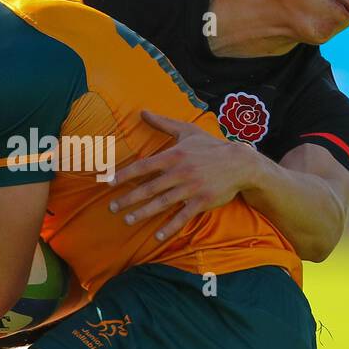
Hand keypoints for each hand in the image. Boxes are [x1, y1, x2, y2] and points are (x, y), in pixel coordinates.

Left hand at [108, 110, 258, 241]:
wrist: (240, 163)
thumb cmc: (211, 146)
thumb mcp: (187, 131)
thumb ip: (163, 123)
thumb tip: (141, 111)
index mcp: (174, 155)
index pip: (143, 167)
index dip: (124, 175)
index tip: (108, 183)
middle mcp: (180, 173)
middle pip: (149, 188)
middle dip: (128, 199)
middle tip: (112, 208)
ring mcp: (191, 188)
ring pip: (162, 203)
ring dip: (143, 213)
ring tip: (127, 220)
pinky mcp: (202, 202)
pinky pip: (183, 217)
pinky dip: (170, 227)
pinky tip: (157, 237)